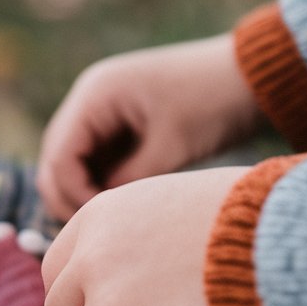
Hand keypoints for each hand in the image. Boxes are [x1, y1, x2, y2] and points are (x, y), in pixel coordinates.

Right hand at [37, 34, 261, 220]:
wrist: (251, 78)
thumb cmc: (213, 104)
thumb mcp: (170, 148)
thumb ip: (128, 181)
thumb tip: (98, 211)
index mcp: (95, 95)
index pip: (59, 157)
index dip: (74, 194)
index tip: (103, 220)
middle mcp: (88, 99)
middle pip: (55, 160)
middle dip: (70, 197)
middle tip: (101, 227)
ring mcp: (100, 111)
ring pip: (71, 163)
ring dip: (83, 192)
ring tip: (113, 218)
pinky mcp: (116, 125)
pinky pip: (94, 161)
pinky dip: (100, 183)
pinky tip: (122, 204)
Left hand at [42, 167, 248, 305]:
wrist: (271, 241)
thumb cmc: (236, 218)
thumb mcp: (162, 204)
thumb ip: (124, 240)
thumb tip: (106, 291)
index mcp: (94, 218)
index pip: (55, 271)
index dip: (78, 295)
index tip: (102, 305)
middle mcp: (89, 260)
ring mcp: (105, 304)